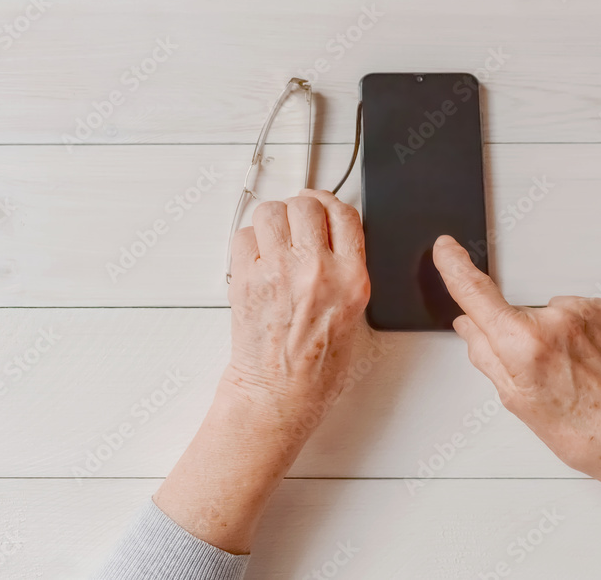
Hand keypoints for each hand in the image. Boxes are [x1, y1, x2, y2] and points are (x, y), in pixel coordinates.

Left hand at [154, 190, 368, 554]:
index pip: (345, 214)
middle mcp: (316, 270)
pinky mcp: (246, 279)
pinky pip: (244, 236)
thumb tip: (333, 235)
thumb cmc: (317, 368)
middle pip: (306, 204)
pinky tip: (257, 260)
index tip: (323, 207)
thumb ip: (347, 271)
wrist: (279, 395)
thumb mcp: (355, 316)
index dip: (331, 205)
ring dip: (272, 220)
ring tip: (274, 240)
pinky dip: (249, 242)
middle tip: (296, 224)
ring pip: (271, 212)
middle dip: (300, 210)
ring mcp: (278, 272)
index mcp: (351, 280)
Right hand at [432, 234, 600, 564]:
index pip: (477, 293)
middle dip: (514, 338)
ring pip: (544, 315)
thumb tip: (469, 326)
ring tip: (569, 374)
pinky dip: (573, 333)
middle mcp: (555, 319)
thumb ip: (486, 355)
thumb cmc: (582, 431)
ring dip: (548, 336)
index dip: (455, 267)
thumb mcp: (517, 401)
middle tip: (540, 377)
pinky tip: (584, 362)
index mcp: (524, 344)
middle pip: (512, 314)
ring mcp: (584, 312)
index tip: (446, 249)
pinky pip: (572, 314)